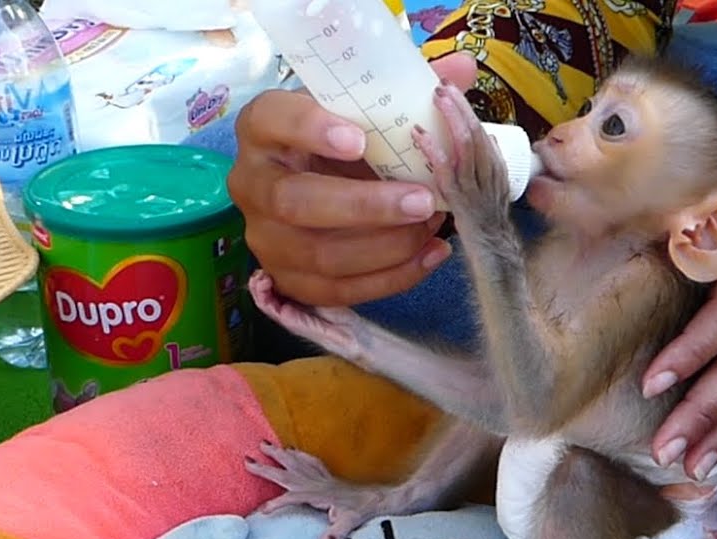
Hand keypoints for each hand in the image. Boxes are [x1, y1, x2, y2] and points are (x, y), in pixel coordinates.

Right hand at [228, 53, 478, 305]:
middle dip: (365, 206)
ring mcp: (267, 238)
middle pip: (295, 202)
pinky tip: (431, 254)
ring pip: (319, 255)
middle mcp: (253, 184)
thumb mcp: (367, 109)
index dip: (311, 130)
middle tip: (422, 200)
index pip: (273, 120)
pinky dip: (391, 278)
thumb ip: (407, 91)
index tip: (359, 138)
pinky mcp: (290, 280)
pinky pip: (338, 291)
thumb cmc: (348, 140)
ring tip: (432, 226)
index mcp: (262, 128)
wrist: (327, 186)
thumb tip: (462, 69)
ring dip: (386, 246)